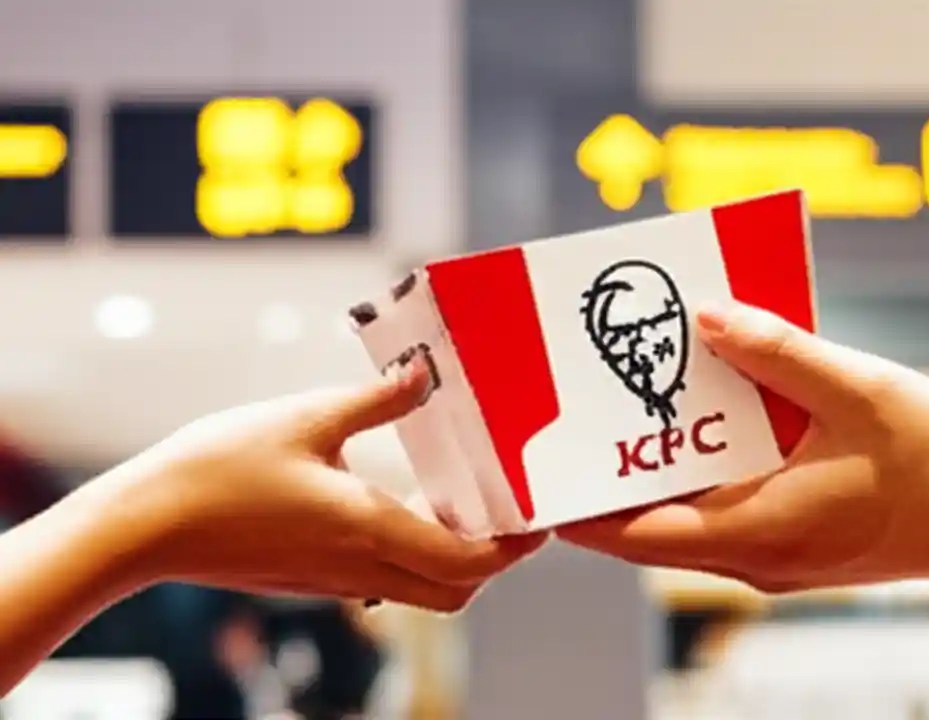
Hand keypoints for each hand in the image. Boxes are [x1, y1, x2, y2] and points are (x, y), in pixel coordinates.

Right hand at [92, 363, 544, 611]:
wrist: (144, 525)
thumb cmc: (217, 469)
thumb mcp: (306, 417)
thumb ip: (377, 399)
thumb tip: (426, 371)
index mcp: (369, 529)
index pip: (469, 562)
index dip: (516, 548)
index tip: (542, 520)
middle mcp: (360, 568)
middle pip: (454, 592)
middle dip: (495, 562)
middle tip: (511, 514)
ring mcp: (335, 581)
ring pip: (421, 591)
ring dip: (455, 558)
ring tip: (467, 503)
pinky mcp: (313, 578)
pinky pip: (385, 580)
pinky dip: (415, 554)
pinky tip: (407, 506)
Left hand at [558, 300, 928, 592]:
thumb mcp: (858, 389)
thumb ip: (780, 351)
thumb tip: (709, 316)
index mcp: (758, 529)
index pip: (635, 535)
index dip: (577, 510)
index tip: (535, 476)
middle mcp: (755, 556)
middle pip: (651, 528)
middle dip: (608, 480)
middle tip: (574, 420)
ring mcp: (775, 557)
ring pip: (688, 521)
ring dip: (657, 474)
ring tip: (630, 410)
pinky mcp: (795, 544)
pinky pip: (727, 514)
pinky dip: (704, 477)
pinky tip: (709, 422)